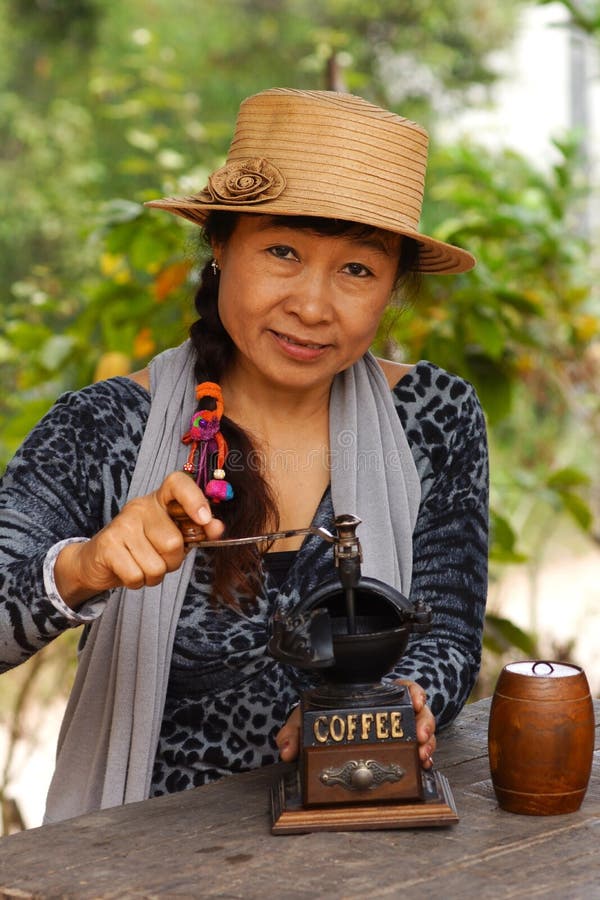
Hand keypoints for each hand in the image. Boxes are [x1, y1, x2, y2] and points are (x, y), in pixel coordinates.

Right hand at [54, 471, 224, 606]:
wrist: (97, 561)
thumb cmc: (141, 548)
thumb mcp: (171, 537)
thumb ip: (195, 532)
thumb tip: (217, 528)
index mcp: (159, 500)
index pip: (178, 483)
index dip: (195, 499)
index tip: (206, 520)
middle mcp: (140, 507)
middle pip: (173, 543)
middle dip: (171, 562)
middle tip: (157, 557)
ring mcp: (122, 524)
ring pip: (156, 565)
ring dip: (154, 575)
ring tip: (141, 564)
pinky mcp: (107, 545)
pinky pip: (136, 575)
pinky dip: (137, 582)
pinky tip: (128, 571)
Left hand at [275, 681, 435, 767]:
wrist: (327, 737)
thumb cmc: (324, 721)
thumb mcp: (309, 719)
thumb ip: (295, 730)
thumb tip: (287, 750)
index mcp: (376, 697)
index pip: (404, 687)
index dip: (414, 692)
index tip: (415, 701)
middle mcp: (393, 713)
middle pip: (419, 711)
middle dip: (424, 723)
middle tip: (419, 736)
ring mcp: (399, 733)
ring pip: (423, 732)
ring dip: (427, 742)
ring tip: (422, 755)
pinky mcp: (400, 752)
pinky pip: (418, 752)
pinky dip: (423, 758)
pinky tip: (422, 766)